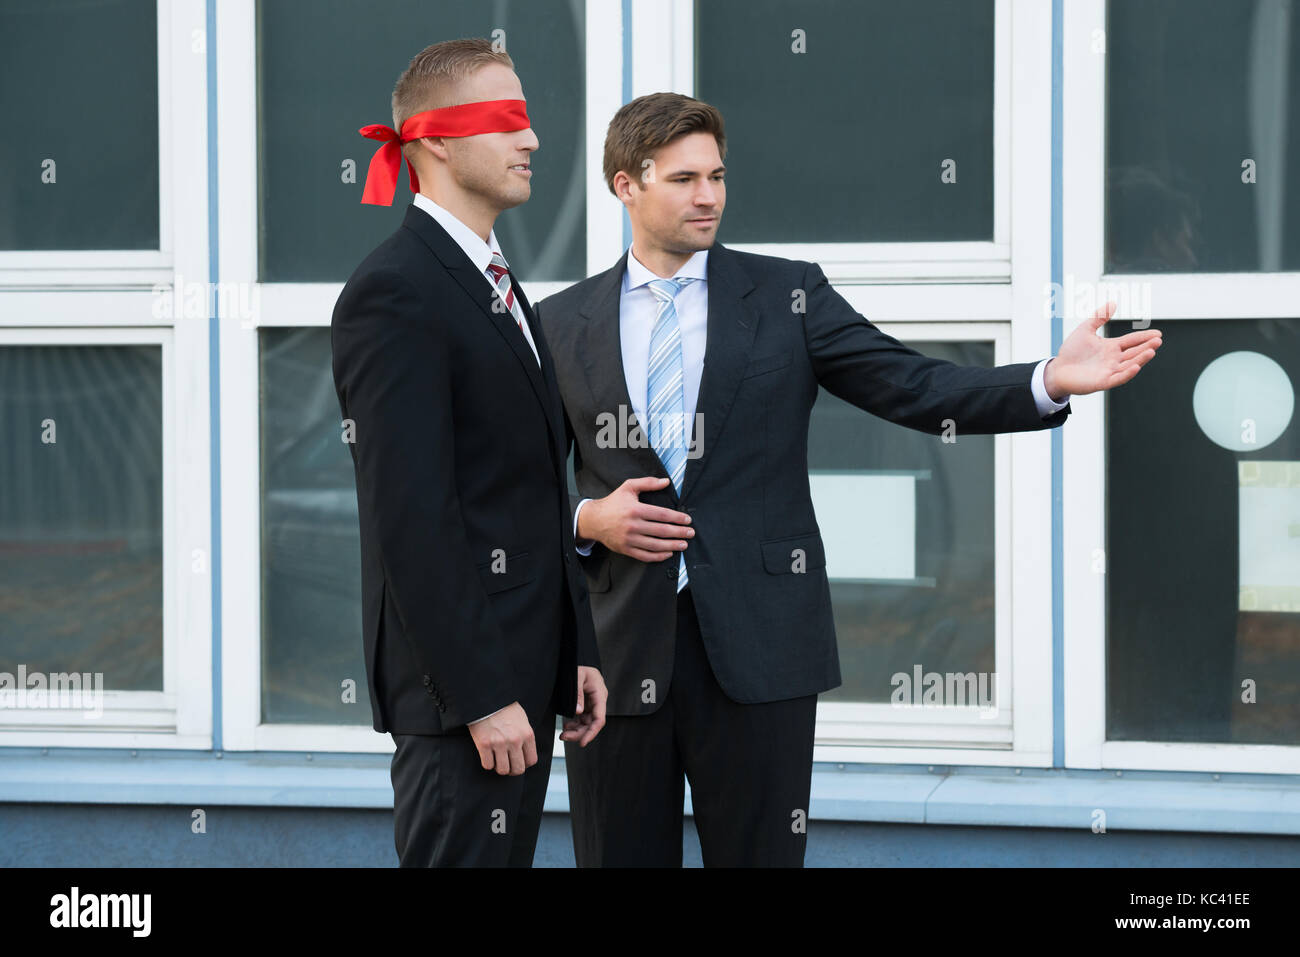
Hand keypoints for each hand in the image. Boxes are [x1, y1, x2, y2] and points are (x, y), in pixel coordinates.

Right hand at [467, 701, 536, 775]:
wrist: (486, 698)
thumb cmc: (504, 708)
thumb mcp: (522, 719)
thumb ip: (525, 736)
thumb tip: (526, 752)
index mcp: (527, 734)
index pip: (531, 760)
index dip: (525, 764)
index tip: (519, 762)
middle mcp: (515, 741)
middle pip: (518, 769)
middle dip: (513, 770)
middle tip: (508, 766)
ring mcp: (499, 743)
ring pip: (503, 770)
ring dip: (500, 767)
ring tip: (497, 761)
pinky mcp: (484, 744)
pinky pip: (488, 765)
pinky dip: (488, 763)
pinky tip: (488, 755)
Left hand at [560, 666, 607, 746]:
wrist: (574, 659)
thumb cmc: (576, 666)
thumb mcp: (576, 676)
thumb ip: (577, 694)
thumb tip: (578, 712)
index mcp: (600, 694)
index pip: (599, 718)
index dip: (592, 732)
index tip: (582, 742)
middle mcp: (598, 701)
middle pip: (592, 724)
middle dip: (580, 733)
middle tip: (564, 737)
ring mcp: (592, 703)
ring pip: (587, 723)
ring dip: (576, 731)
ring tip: (563, 734)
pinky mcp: (585, 705)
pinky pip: (582, 719)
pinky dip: (574, 725)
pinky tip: (566, 727)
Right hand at [578, 476, 692, 561]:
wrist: (593, 520)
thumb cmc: (613, 502)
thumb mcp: (628, 487)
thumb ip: (648, 483)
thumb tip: (666, 481)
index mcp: (635, 509)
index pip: (662, 515)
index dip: (677, 518)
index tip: (687, 520)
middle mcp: (633, 525)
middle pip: (662, 531)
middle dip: (679, 533)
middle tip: (690, 533)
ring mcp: (629, 539)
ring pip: (656, 545)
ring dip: (672, 546)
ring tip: (683, 545)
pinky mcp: (626, 549)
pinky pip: (645, 555)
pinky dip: (658, 556)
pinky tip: (668, 553)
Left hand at [1044, 302, 1162, 398]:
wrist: (1057, 369)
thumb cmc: (1071, 351)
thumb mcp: (1085, 329)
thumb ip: (1099, 317)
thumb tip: (1113, 302)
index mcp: (1112, 347)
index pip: (1132, 341)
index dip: (1144, 337)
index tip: (1158, 333)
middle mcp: (1114, 359)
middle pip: (1134, 352)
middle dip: (1146, 347)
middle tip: (1158, 340)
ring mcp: (1110, 371)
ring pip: (1129, 365)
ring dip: (1141, 359)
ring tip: (1151, 351)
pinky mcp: (1103, 382)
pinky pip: (1118, 378)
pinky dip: (1127, 373)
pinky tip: (1136, 367)